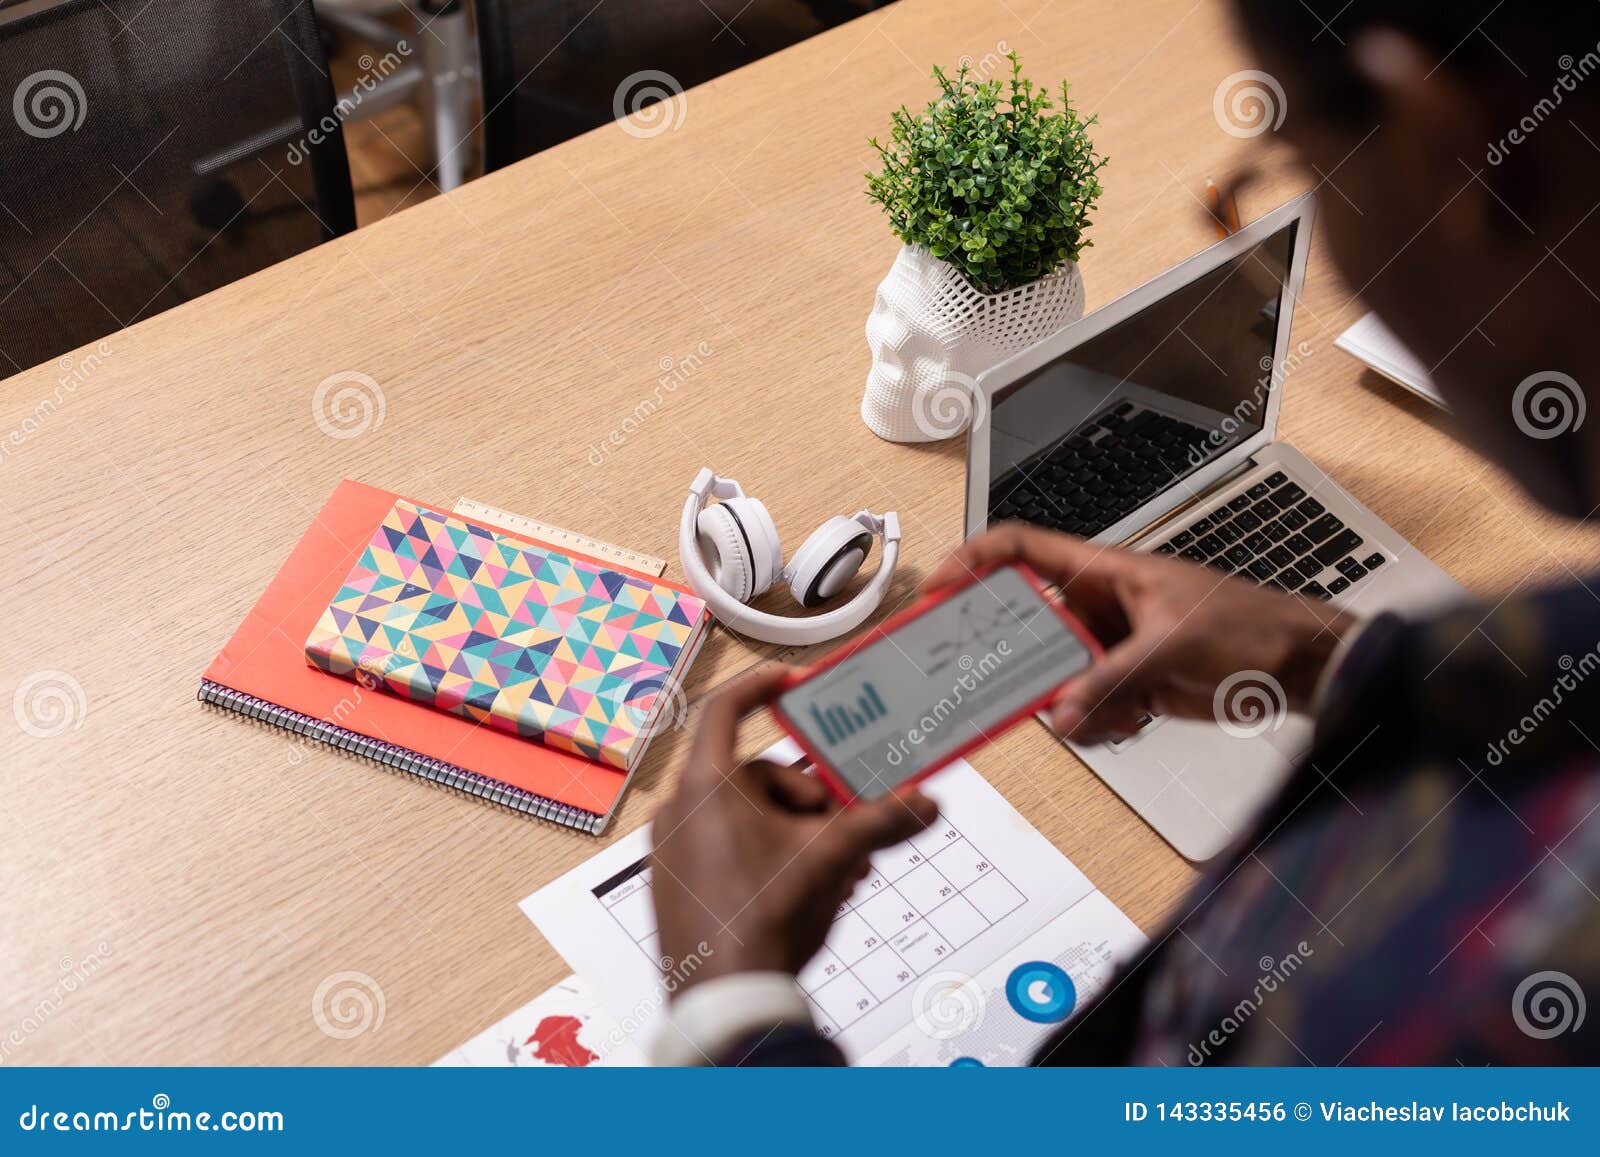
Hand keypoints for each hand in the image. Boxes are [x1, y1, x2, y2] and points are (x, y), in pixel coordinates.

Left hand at [650, 667, 938, 993]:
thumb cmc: (757, 926)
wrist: (725, 1002)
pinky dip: (769, 857)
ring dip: (798, 835)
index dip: (761, 687)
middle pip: (759, 777)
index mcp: (706, 787)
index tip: (790, 683)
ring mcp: (673, 850)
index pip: (726, 709)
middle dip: (813, 801)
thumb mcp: (832, 859)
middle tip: (846, 826)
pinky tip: (805, 889)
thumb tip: (923, 803)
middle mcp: (680, 811)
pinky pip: (729, 849)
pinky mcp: (678, 883)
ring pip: (749, 819)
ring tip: (835, 868)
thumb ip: (883, 821)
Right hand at [924, 524, 1358, 743]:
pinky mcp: (1126, 687)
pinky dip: (1097, 724)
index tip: (938, 587)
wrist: (1300, 668)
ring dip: (1068, 703)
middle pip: (1025, 626)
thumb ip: (1112, 679)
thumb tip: (1063, 710)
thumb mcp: (1173, 645)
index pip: (1021, 549)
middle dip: (1014, 660)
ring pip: (1052, 679)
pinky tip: (1133, 721)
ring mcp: (1109, 649)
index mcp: (1103, 570)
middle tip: (992, 683)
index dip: (973, 560)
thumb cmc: (1251, 624)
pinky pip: (1083, 709)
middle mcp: (1098, 608)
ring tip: (1109, 712)